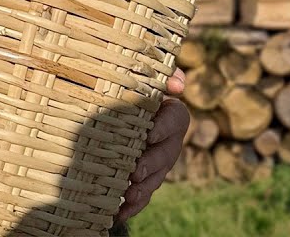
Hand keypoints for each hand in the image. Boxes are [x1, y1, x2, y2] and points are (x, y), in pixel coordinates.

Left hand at [117, 67, 187, 222]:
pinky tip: (118, 213)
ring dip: (143, 189)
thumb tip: (177, 84)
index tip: (149, 134)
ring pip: (156, 178)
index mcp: (169, 114)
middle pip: (166, 154)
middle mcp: (166, 140)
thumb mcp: (138, 78)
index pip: (176, 119)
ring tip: (128, 195)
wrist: (111, 111)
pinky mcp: (143, 178)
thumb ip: (158, 76)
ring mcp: (156, 162)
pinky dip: (132, 205)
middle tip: (135, 171)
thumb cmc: (126, 89)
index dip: (164, 127)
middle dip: (151, 164)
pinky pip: (142, 195)